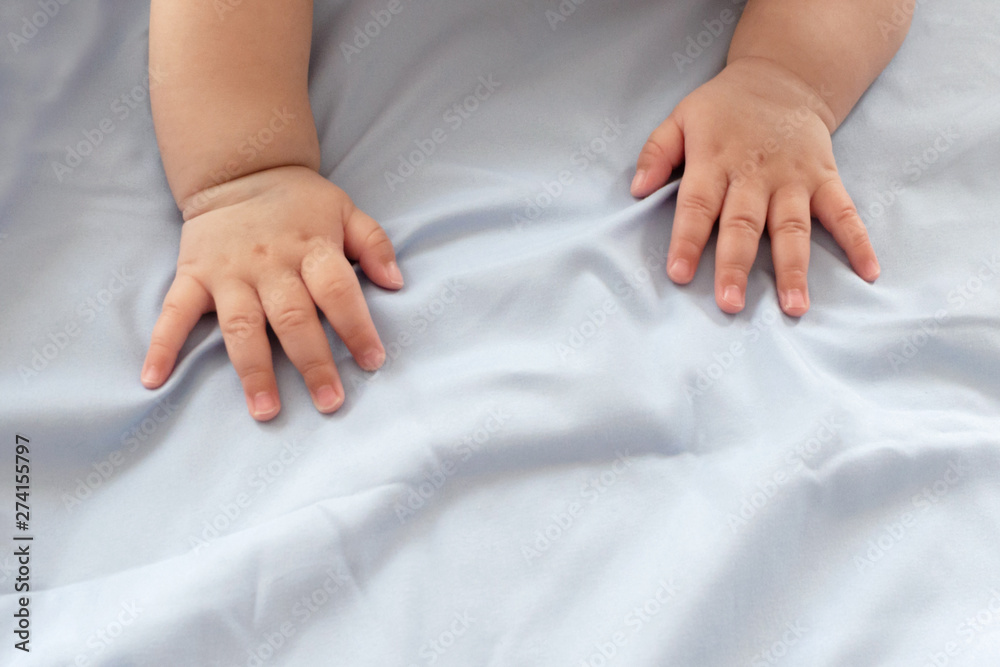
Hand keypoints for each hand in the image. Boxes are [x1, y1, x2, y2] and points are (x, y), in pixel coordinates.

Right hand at [141, 166, 402, 420]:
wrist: (239, 169)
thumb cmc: (299, 202)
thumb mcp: (345, 209)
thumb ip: (374, 244)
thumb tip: (397, 282)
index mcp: (311, 248)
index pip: (338, 291)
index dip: (356, 326)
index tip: (372, 361)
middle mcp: (270, 264)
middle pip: (294, 318)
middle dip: (313, 362)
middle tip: (329, 402)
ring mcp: (229, 273)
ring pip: (241, 326)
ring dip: (253, 370)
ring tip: (265, 410)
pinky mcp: (193, 275)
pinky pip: (174, 312)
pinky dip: (163, 345)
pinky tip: (154, 379)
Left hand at [631, 56, 879, 315]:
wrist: (786, 76)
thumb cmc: (725, 108)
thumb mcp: (682, 117)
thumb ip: (657, 152)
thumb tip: (636, 189)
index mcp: (716, 160)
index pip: (698, 205)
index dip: (687, 240)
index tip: (679, 274)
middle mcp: (756, 174)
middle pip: (744, 225)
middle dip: (737, 265)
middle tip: (731, 304)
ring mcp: (794, 179)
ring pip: (793, 228)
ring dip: (794, 269)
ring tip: (794, 307)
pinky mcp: (825, 178)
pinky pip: (844, 213)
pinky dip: (858, 241)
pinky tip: (868, 272)